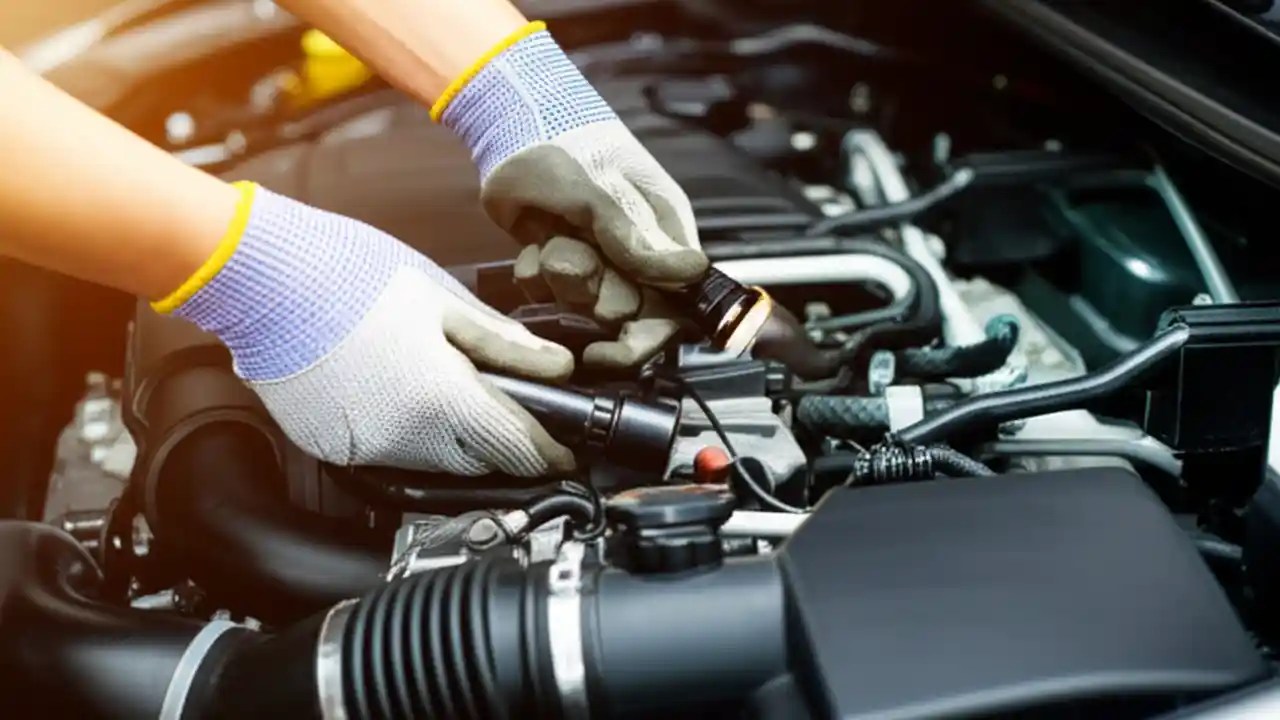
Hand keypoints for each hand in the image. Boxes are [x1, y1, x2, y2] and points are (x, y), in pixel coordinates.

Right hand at [158, 182, 575, 475]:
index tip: (563, 456)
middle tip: (512, 415)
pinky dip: (406, 436)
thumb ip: (501, 342)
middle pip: (475, 462)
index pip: (515, 447)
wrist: (260, 276)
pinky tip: (400, 396)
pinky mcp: (331, 446)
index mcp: (441, 398)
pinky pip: (387, 454)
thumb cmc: (345, 274)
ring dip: (453, 441)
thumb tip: (554, 367)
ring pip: (432, 463)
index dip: (548, 454)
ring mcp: (362, 446)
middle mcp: (403, 436)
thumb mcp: (441, 298)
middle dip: (500, 445)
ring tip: (449, 392)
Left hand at [435, 22, 708, 368]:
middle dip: (593, 292)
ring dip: (560, 275)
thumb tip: (691, 274)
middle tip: (578, 256)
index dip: (645, 333)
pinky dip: (533, 270)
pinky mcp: (556, 259)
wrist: (513, 120)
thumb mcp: (603, 196)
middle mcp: (634, 254)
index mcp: (664, 236)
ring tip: (552, 236)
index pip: (673, 307)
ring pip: (581, 303)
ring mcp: (595, 258)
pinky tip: (532, 238)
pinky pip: (545, 291)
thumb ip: (638, 242)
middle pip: (622, 314)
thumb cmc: (569, 147)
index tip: (613, 342)